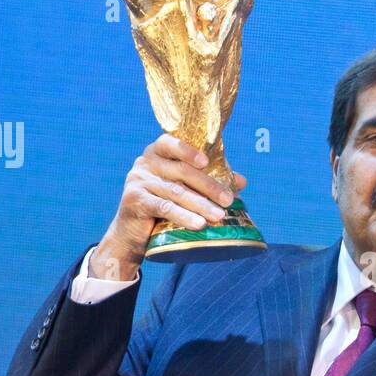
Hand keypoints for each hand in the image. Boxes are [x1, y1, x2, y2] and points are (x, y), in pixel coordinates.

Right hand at [91, 134, 247, 280]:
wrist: (133, 233)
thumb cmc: (163, 206)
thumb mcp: (186, 189)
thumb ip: (210, 180)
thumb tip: (242, 181)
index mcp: (157, 153)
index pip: (170, 142)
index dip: (188, 150)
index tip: (207, 162)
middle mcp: (145, 163)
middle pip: (181, 171)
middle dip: (208, 186)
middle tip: (228, 200)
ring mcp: (138, 181)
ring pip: (175, 191)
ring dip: (201, 204)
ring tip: (219, 216)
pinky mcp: (135, 200)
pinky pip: (163, 207)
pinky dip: (183, 216)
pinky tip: (199, 224)